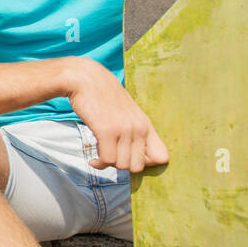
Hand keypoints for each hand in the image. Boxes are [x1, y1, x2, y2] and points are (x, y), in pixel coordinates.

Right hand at [65, 58, 168, 173]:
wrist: (86, 79)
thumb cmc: (103, 98)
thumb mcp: (127, 113)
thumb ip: (135, 131)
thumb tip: (136, 158)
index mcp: (146, 125)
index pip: (161, 158)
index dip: (146, 163)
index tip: (129, 158)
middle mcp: (139, 128)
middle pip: (137, 167)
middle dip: (122, 166)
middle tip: (112, 157)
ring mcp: (124, 130)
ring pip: (122, 166)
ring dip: (109, 165)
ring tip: (100, 155)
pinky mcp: (106, 131)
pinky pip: (107, 160)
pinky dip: (98, 164)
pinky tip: (93, 159)